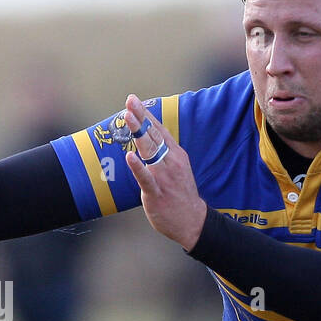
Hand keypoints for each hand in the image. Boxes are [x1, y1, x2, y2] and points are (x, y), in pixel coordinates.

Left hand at [122, 93, 206, 250]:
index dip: (145, 115)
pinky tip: (129, 156)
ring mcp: (164, 177)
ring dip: (138, 133)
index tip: (134, 100)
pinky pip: (146, 178)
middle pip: (153, 135)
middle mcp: (170, 161)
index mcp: (175, 154)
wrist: (192, 220)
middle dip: (140, 117)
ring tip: (128, 118)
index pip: (158, 130)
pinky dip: (138, 167)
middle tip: (130, 101)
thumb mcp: (175, 167)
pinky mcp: (156, 192)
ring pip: (150, 151)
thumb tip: (150, 135)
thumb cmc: (179, 193)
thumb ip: (163, 152)